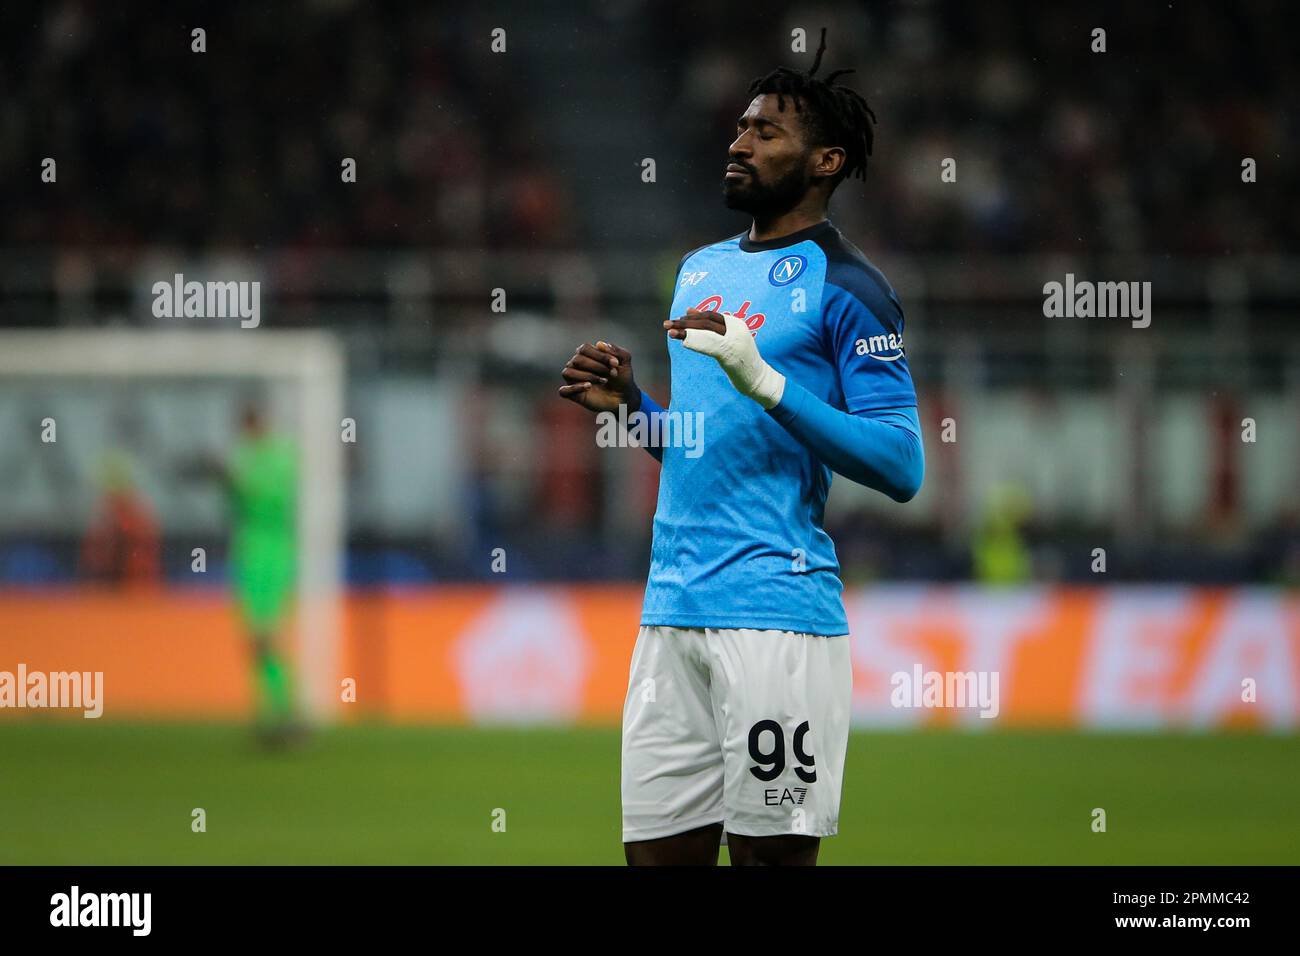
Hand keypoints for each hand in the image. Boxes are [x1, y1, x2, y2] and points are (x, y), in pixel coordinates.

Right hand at [558, 341, 639, 413]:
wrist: (624, 397)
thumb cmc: (622, 377)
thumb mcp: (624, 361)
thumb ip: (615, 350)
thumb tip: (599, 344)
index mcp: (586, 354)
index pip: (584, 348)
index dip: (600, 355)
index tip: (615, 363)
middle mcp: (576, 365)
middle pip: (577, 360)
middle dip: (597, 366)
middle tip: (612, 374)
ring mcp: (574, 380)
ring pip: (568, 372)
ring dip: (587, 376)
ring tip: (604, 381)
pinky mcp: (574, 395)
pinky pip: (563, 391)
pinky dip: (574, 388)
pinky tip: (589, 386)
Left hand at [664, 309, 785, 408]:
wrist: (758, 379)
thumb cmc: (741, 360)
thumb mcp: (727, 340)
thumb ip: (711, 327)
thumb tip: (689, 310)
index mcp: (736, 323)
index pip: (710, 315)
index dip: (692, 316)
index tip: (678, 319)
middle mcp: (736, 329)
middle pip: (705, 322)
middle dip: (684, 322)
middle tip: (667, 324)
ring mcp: (734, 340)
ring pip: (705, 331)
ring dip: (685, 331)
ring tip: (669, 331)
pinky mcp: (730, 353)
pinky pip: (708, 344)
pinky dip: (693, 341)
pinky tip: (682, 342)